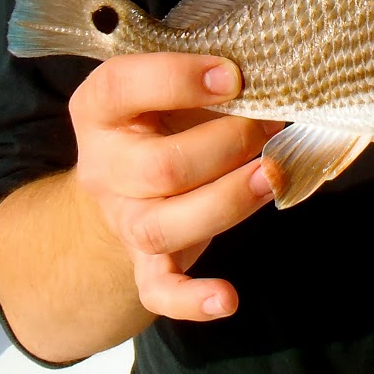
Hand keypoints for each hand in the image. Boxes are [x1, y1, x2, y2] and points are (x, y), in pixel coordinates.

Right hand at [67, 51, 278, 320]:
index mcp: (100, 109)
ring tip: (273, 176)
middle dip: (226, 145)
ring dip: (228, 202)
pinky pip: (159, 290)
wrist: (124, 181)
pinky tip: (227, 299)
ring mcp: (123, 218)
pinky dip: (192, 300)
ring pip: (164, 225)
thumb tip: (271, 73)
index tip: (234, 76)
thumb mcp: (170, 84)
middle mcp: (103, 167)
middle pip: (159, 168)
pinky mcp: (144, 262)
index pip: (121, 87)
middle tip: (270, 124)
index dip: (178, 79)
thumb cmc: (163, 117)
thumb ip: (205, 75)